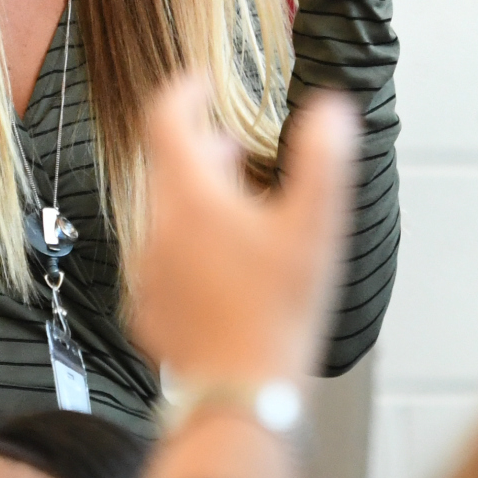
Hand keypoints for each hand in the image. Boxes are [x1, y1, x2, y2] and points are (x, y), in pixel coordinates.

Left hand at [129, 74, 361, 388]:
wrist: (240, 395)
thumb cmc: (279, 314)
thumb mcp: (316, 229)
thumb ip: (325, 159)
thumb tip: (332, 107)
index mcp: (190, 198)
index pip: (165, 117)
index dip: (184, 89)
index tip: (203, 82)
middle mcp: (156, 228)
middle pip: (167, 167)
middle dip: (203, 150)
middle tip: (240, 152)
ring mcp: (146, 272)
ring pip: (166, 216)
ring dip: (199, 202)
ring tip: (243, 215)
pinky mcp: (146, 310)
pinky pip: (164, 262)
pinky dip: (190, 252)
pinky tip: (227, 273)